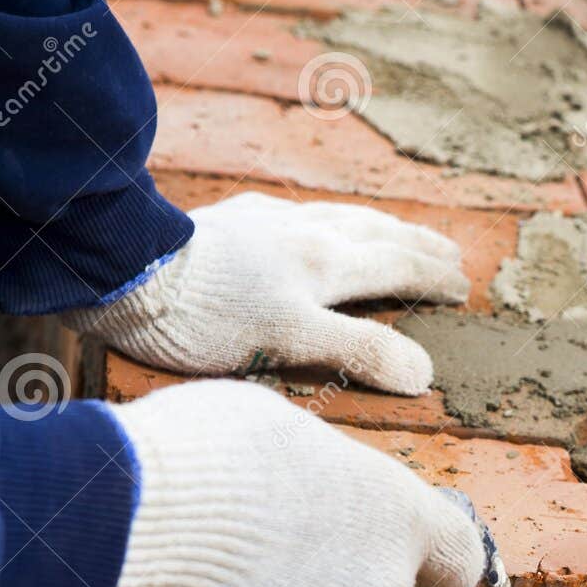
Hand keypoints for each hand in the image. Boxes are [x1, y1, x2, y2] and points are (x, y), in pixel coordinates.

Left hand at [63, 193, 467, 393]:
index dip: (433, 279)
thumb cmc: (204, 317)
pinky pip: (300, 214)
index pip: (397, 268)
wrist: (124, 271)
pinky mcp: (233, 219)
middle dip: (419, 246)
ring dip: (381, 228)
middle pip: (378, 234)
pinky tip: (314, 224)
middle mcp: (306, 233)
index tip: (462, 287)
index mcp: (326, 263)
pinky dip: (330, 220)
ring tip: (399, 234)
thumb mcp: (287, 343)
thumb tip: (422, 372)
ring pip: (342, 218)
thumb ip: (356, 353)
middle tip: (452, 254)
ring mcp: (268, 222)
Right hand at [98, 380, 483, 586]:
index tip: (414, 559)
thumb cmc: (202, 454)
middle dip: (341, 581)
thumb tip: (321, 491)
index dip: (436, 561)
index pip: (459, 559)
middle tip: (274, 547)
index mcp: (396, 516)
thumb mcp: (284, 432)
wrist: (122, 524)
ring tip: (217, 570)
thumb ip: (329, 477)